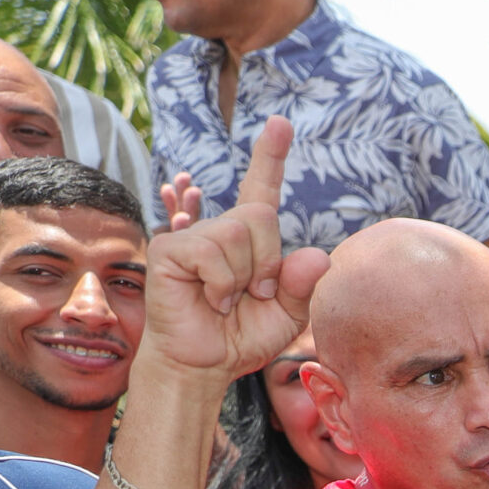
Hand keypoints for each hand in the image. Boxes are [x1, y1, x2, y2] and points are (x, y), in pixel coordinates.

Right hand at [143, 116, 328, 383]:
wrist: (206, 365)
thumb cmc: (242, 336)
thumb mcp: (288, 314)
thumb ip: (304, 285)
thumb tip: (319, 255)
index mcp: (250, 240)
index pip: (262, 191)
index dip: (270, 156)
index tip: (281, 123)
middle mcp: (219, 229)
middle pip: (261, 215)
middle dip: (267, 262)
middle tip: (251, 293)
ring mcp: (191, 235)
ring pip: (237, 234)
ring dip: (242, 277)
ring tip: (226, 298)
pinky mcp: (169, 248)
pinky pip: (212, 252)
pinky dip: (221, 283)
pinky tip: (208, 298)